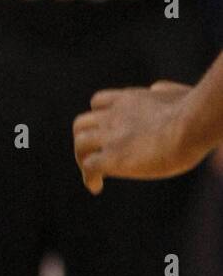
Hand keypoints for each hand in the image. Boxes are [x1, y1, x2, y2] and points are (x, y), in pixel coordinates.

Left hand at [73, 81, 205, 194]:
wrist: (193, 125)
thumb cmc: (196, 112)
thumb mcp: (179, 94)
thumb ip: (165, 92)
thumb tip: (157, 88)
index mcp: (131, 99)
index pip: (99, 102)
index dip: (97, 119)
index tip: (105, 134)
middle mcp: (115, 115)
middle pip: (81, 124)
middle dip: (84, 141)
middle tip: (94, 157)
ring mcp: (110, 136)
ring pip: (79, 144)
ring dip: (82, 160)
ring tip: (94, 177)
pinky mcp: (111, 157)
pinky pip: (88, 167)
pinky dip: (89, 178)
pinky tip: (96, 187)